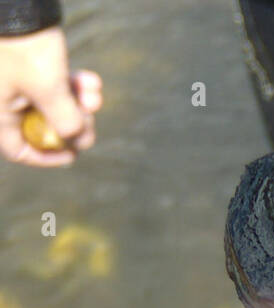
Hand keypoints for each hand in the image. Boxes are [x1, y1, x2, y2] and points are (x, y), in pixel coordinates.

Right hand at [0, 26, 101, 165]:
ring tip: (95, 94)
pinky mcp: (27, 64)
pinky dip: (73, 84)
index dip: (48, 156)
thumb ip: (66, 122)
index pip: (19, 149)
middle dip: (72, 122)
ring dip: (79, 102)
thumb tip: (80, 141)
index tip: (73, 155)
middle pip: (43, 127)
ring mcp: (15, 82)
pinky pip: (52, 83)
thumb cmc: (24, 47)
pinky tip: (92, 80)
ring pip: (52, 104)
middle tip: (91, 118)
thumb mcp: (48, 90)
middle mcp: (4, 99)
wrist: (17, 4)